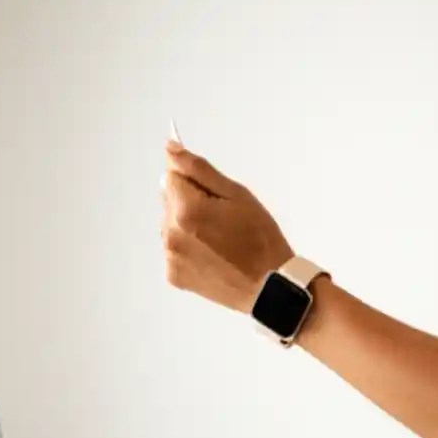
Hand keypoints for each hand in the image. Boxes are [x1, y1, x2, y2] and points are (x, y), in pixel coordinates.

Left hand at [160, 140, 294, 312]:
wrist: (270, 287)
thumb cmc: (261, 239)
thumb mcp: (238, 195)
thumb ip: (199, 170)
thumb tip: (170, 149)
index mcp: (186, 209)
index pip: (171, 176)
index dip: (194, 181)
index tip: (215, 195)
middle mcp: (170, 232)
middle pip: (168, 199)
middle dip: (189, 201)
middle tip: (222, 219)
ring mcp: (170, 256)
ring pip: (169, 224)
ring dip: (186, 224)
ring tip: (218, 239)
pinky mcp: (173, 275)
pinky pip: (173, 249)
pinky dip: (188, 248)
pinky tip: (212, 255)